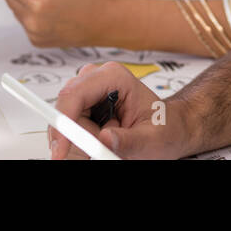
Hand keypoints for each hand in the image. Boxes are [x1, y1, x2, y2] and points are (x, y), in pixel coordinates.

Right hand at [50, 62, 191, 159]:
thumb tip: (104, 139)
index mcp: (114, 77)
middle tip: (99, 152)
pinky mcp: (84, 109)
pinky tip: (103, 144)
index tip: (60, 151)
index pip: (74, 95)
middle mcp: (97, 81)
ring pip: (66, 124)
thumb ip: (130, 141)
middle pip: (66, 112)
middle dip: (77, 138)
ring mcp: (89, 95)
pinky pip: (70, 131)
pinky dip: (83, 144)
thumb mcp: (152, 140)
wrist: (170, 129)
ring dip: (83, 142)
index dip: (63, 123)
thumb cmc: (165, 128)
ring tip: (111, 144)